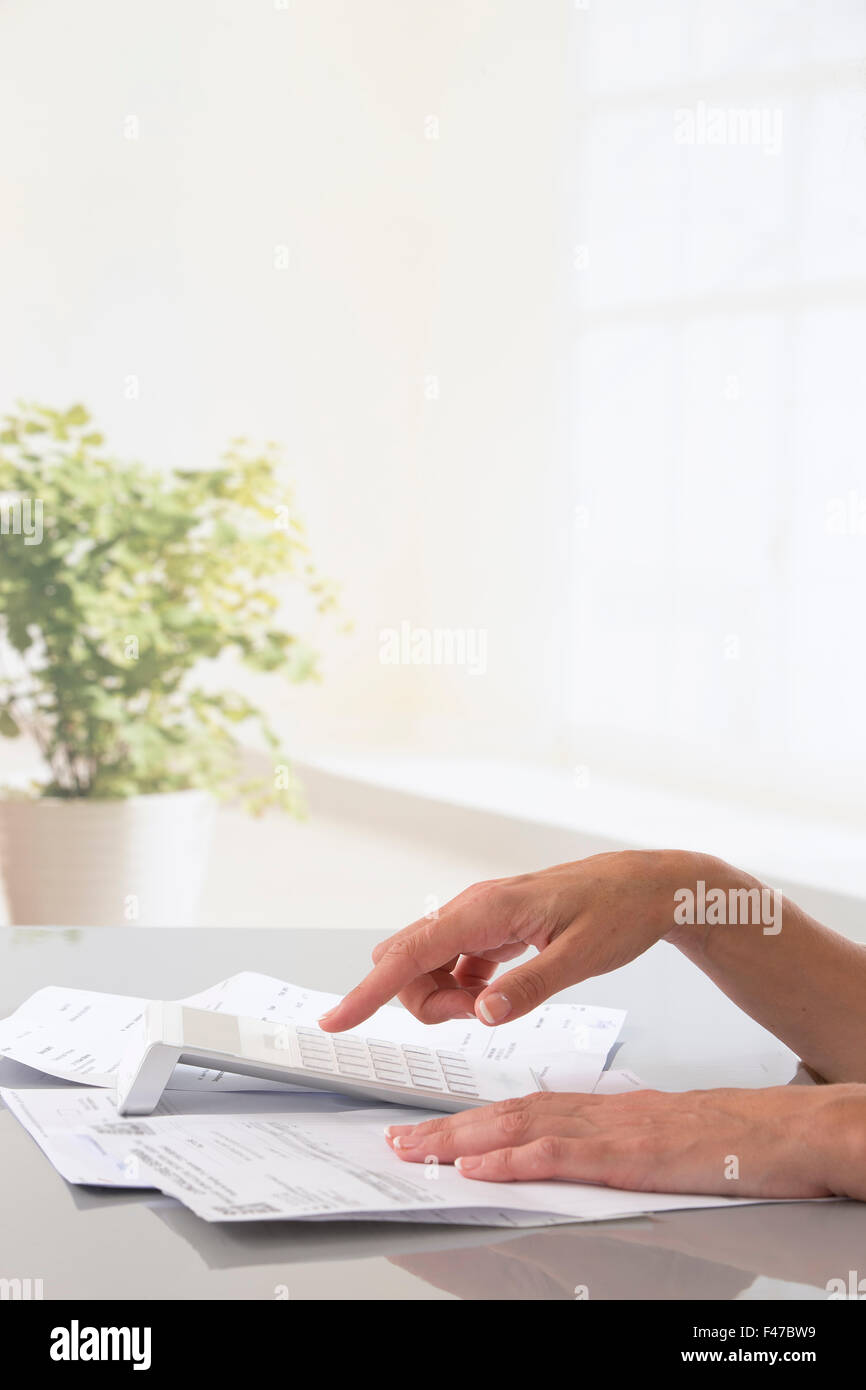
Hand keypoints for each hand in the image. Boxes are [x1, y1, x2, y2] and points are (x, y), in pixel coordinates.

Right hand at [319, 848, 732, 1030]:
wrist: (645, 887)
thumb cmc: (618, 913)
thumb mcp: (581, 958)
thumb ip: (529, 987)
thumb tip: (481, 1013)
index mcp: (487, 908)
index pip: (409, 953)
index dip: (368, 991)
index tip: (336, 1021)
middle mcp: (473, 906)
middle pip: (409, 963)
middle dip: (428, 1001)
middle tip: (485, 1012)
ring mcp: (480, 916)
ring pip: (429, 966)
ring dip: (448, 997)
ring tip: (498, 1003)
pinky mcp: (492, 927)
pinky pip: (454, 963)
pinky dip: (464, 988)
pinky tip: (497, 993)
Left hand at [383, 1084, 865, 1199]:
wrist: (769, 1130)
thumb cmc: (714, 1137)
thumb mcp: (646, 1138)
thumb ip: (602, 1145)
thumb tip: (559, 1157)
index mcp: (594, 1109)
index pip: (517, 1111)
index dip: (467, 1122)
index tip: (425, 1133)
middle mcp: (590, 1113)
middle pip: (503, 1115)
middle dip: (445, 1131)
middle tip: (399, 1142)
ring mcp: (605, 1131)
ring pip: (519, 1128)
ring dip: (461, 1140)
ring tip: (418, 1151)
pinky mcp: (624, 1154)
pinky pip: (559, 1155)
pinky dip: (514, 1159)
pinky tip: (482, 1166)